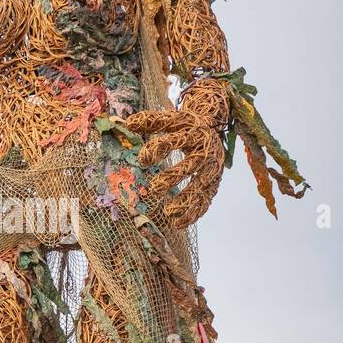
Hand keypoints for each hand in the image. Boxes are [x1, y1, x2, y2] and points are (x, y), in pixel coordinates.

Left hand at [126, 106, 224, 228]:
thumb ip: (151, 121)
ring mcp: (211, 168)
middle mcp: (204, 151)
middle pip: (189, 166)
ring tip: (168, 212)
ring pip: (199, 185)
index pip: (174, 140)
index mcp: (192, 133)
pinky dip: (194, 212)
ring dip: (185, 200)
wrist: (215, 125)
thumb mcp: (172, 119)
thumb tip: (127, 123)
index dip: (158, 149)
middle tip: (153, 189)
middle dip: (172, 178)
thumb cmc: (188, 125)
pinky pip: (206, 198)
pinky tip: (179, 223)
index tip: (142, 160)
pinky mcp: (214, 181)